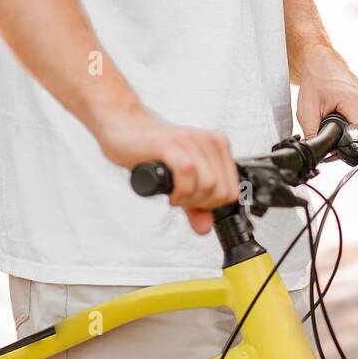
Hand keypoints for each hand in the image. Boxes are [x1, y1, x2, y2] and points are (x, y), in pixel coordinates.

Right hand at [94, 104, 240, 234]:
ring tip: (175, 195)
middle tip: (182, 199)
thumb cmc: (152, 152)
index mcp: (217, 146)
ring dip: (188, 199)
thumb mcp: (181, 182)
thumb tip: (205, 228)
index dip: (213, 205)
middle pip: (221, 190)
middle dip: (201, 204)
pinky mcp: (170, 143)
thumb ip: (195, 205)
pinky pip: (187, 172)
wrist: (125, 130)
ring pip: (208, 184)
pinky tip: (170, 192)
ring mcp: (190, 140)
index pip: (232, 190)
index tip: (195, 202)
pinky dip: (179, 191)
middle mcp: (208, 140)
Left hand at [295, 48, 357, 138]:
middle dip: (344, 140)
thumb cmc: (316, 82)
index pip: (357, 139)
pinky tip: (345, 117)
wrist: (323, 64)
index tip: (329, 142)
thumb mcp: (306, 110)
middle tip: (329, 126)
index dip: (341, 147)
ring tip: (337, 118)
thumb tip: (318, 153)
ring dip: (350, 134)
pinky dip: (356, 128)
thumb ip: (312, 134)